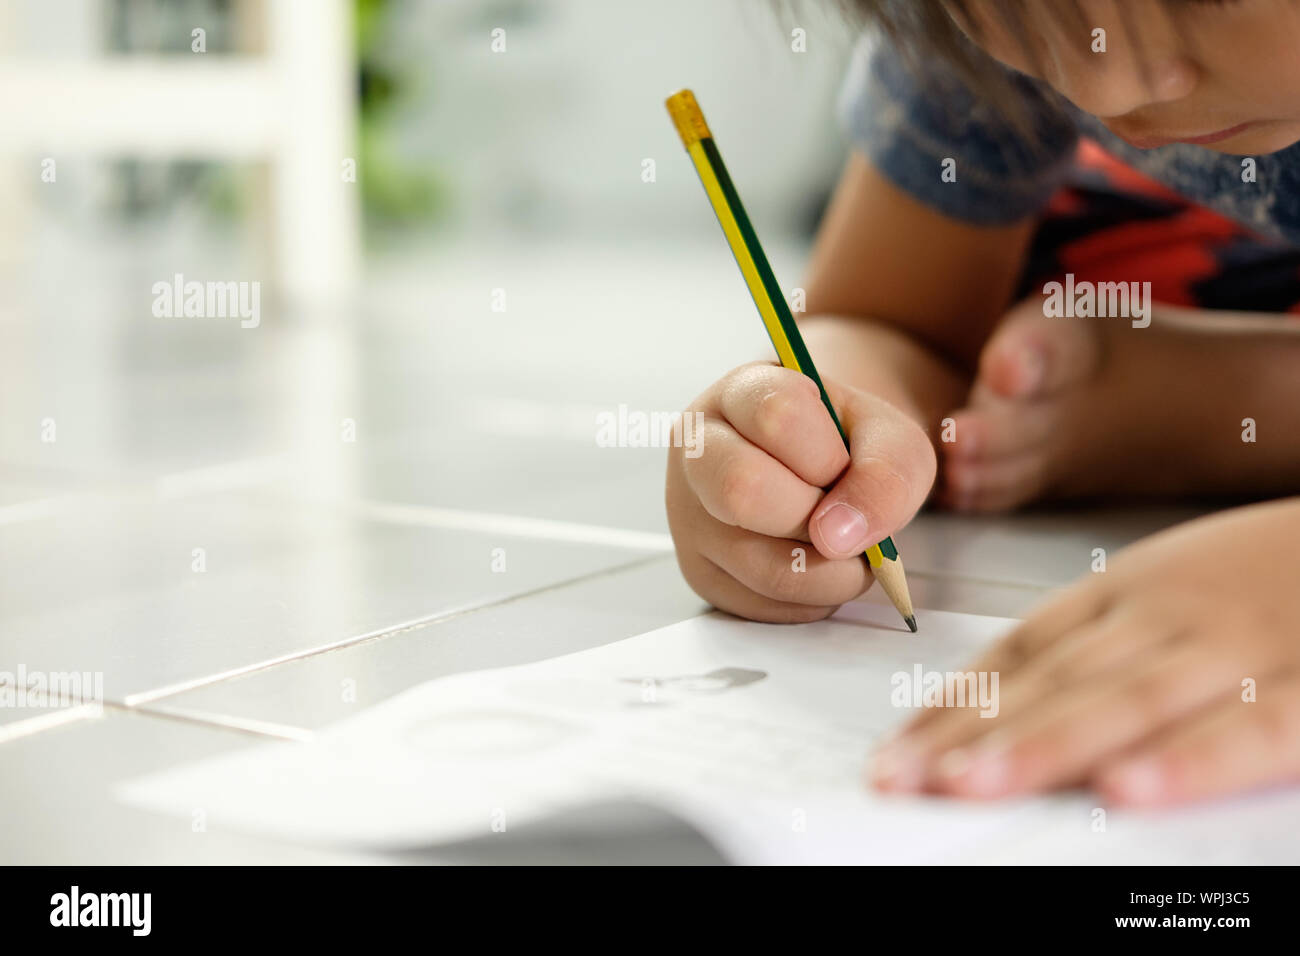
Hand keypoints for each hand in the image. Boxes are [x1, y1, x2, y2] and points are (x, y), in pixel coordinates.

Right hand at [666, 362, 935, 622]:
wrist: (820, 468)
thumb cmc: (848, 446)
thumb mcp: (889, 437)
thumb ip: (885, 471)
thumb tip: (839, 537)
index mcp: (738, 394)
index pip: (776, 416)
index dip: (826, 454)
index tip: (841, 464)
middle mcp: (697, 452)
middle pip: (741, 491)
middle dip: (817, 516)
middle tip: (840, 513)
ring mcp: (688, 517)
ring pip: (759, 565)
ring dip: (829, 570)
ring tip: (844, 547)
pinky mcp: (701, 573)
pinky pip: (765, 605)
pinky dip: (813, 598)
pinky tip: (817, 564)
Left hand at [871, 498, 1299, 805]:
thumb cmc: (1273, 566)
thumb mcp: (1172, 582)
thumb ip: (1101, 635)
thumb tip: (1012, 693)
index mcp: (1130, 586)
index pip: (1021, 650)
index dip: (955, 701)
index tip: (899, 747)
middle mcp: (1168, 613)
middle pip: (1054, 682)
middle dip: (968, 735)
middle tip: (899, 779)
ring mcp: (1240, 646)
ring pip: (1127, 701)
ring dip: (1042, 744)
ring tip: (970, 785)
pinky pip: (1249, 729)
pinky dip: (1188, 761)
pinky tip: (1128, 793)